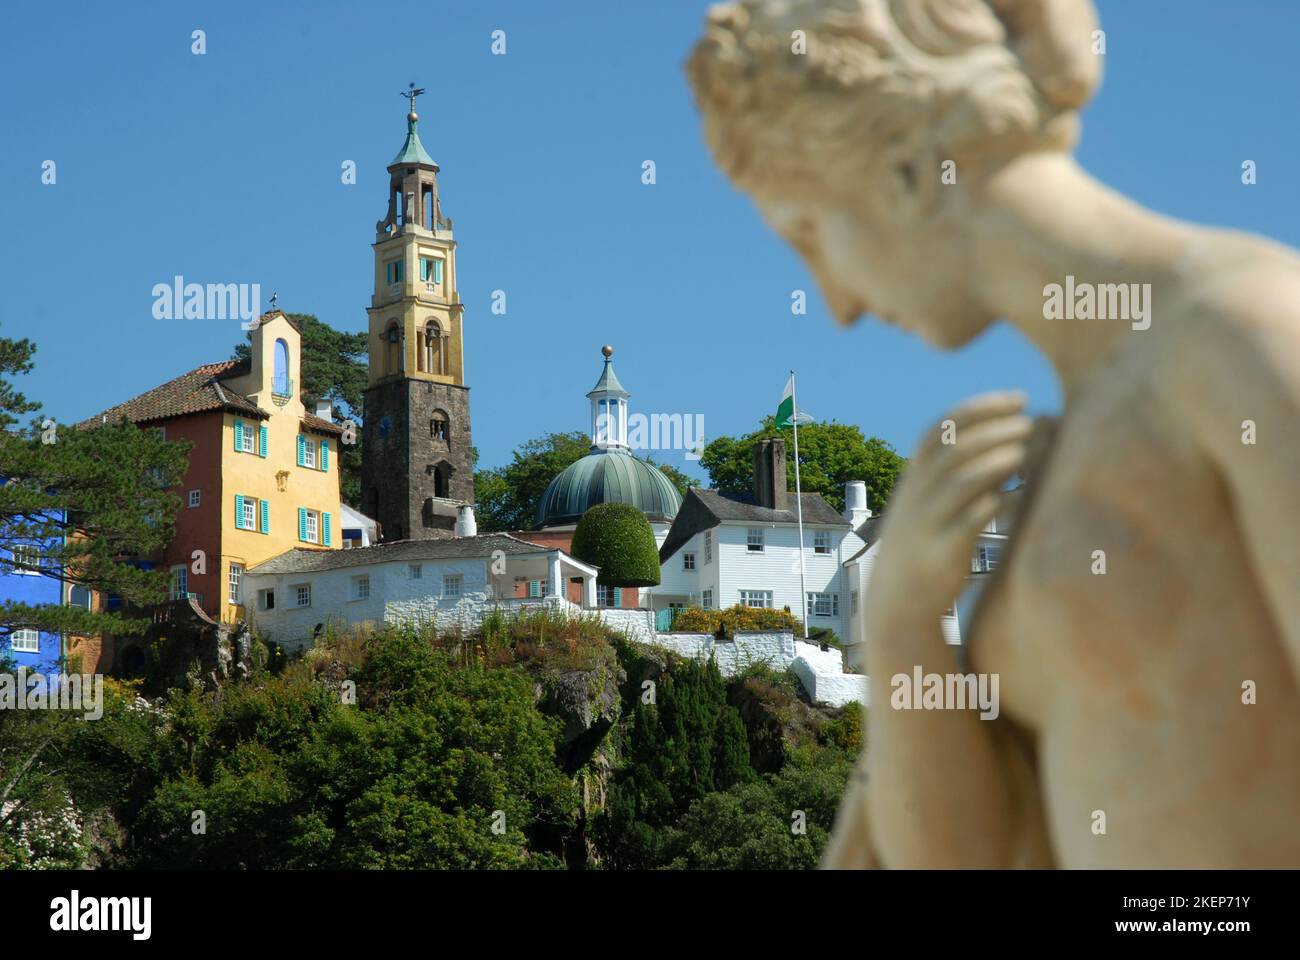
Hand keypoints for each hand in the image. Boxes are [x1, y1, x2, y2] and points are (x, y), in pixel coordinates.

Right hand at [867, 391, 1031, 627]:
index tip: (1019, 398)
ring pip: (960, 482)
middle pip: (955, 449)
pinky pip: (967, 523)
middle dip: (994, 430)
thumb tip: (1016, 436)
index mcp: (915, 476)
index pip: (943, 427)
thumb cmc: (930, 541)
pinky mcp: (941, 552)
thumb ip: (966, 471)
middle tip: (1031, 422)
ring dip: (995, 461)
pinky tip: (1016, 498)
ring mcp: (927, 522)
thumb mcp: (935, 501)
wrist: (899, 598)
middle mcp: (917, 494)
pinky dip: (991, 506)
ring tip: (1028, 451)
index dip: (980, 408)